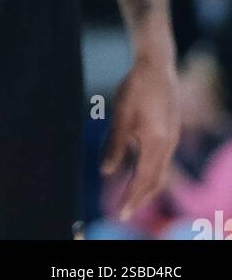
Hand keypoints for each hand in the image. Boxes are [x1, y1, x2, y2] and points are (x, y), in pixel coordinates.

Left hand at [102, 49, 180, 218]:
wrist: (156, 66)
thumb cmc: (135, 88)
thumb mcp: (121, 117)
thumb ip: (115, 146)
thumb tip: (105, 172)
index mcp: (156, 143)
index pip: (144, 180)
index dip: (132, 198)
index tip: (122, 213)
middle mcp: (168, 145)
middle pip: (156, 181)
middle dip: (140, 198)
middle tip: (125, 211)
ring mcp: (172, 138)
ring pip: (161, 172)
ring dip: (147, 187)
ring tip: (131, 196)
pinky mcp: (171, 131)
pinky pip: (163, 160)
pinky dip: (152, 172)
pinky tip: (139, 171)